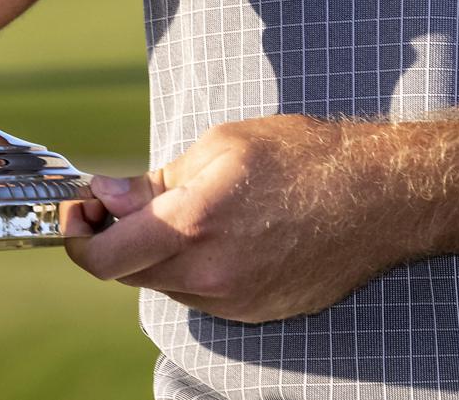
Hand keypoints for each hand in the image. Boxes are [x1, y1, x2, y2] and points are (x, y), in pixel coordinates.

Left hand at [64, 115, 419, 323]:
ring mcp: (233, 300)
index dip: (78, 236)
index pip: (103, 258)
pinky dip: (195, 268)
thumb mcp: (222, 146)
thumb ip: (156, 180)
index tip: (79, 211)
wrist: (380, 196)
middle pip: (127, 274)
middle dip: (114, 238)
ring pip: (165, 285)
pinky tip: (225, 234)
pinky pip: (202, 295)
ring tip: (187, 210)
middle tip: (121, 203)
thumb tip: (107, 195)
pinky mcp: (255, 312)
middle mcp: (209, 273)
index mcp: (194, 223)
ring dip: (157, 254)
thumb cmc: (306, 157)